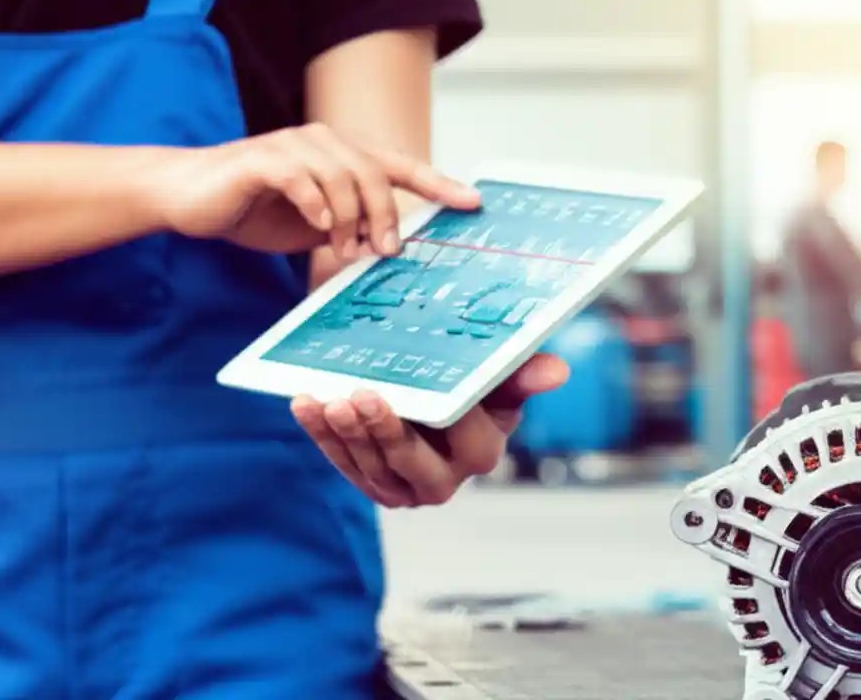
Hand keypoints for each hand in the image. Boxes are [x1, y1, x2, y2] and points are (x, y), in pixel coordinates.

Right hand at [140, 122, 479, 256]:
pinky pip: (301, 178)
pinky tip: (316, 228)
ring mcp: (292, 146)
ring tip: (343, 250)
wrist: (191, 199)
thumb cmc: (255, 210)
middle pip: (376, 173)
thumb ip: (349, 229)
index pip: (400, 166)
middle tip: (386, 251)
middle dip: (387, 216)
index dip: (438, 183)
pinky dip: (316, 206)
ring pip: (343, 176)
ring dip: (350, 219)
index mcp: (341, 156)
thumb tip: (386, 250)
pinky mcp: (262, 160)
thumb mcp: (314, 227)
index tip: (472, 202)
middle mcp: (322, 142)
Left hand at [290, 355, 569, 507]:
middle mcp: (445, 481)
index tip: (419, 385)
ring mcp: (403, 488)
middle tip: (359, 396)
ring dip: (345, 433)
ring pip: (370, 466)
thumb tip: (557, 372)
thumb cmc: (471, 377)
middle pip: (410, 461)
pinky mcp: (371, 484)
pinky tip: (303, 402)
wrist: (431, 386)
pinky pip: (342, 463)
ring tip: (325, 398)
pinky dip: (321, 434)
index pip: (462, 434)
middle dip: (384, 431)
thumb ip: (521, 372)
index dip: (442, 414)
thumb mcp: (497, 373)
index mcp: (483, 453)